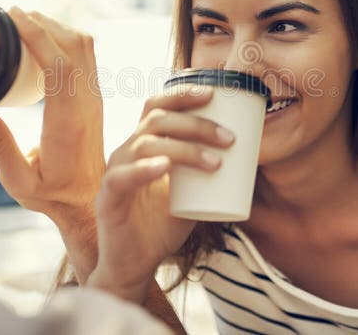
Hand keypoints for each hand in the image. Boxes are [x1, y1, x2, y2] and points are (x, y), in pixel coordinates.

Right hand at [0, 8, 104, 232]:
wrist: (89, 201)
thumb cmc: (51, 195)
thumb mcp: (18, 181)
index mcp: (68, 121)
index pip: (59, 64)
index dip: (38, 34)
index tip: (15, 15)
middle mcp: (87, 103)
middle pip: (74, 45)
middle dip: (44, 23)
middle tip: (13, 14)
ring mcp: (95, 98)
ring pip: (85, 46)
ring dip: (57, 27)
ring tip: (25, 21)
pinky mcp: (95, 97)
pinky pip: (87, 55)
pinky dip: (66, 38)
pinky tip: (43, 39)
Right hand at [87, 87, 234, 302]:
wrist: (136, 264)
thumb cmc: (162, 224)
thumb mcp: (190, 192)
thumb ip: (207, 171)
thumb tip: (250, 153)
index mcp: (144, 144)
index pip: (157, 106)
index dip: (182, 94)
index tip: (214, 93)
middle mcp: (127, 151)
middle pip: (157, 119)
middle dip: (197, 124)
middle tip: (230, 138)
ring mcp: (115, 172)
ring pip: (147, 145)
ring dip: (185, 149)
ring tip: (215, 161)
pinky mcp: (108, 198)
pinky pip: (123, 177)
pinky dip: (145, 169)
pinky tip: (165, 167)